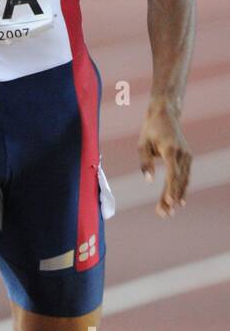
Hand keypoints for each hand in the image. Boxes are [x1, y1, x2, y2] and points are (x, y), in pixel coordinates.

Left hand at [137, 99, 191, 216]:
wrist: (165, 115)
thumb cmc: (150, 130)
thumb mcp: (142, 144)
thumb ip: (145, 163)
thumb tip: (150, 181)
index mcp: (170, 150)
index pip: (172, 173)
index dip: (171, 189)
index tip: (169, 202)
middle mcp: (182, 154)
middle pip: (178, 180)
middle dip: (171, 198)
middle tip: (165, 214)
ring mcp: (187, 156)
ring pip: (184, 180)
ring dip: (177, 196)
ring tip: (169, 212)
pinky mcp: (188, 158)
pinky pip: (186, 176)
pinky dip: (182, 188)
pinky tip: (179, 201)